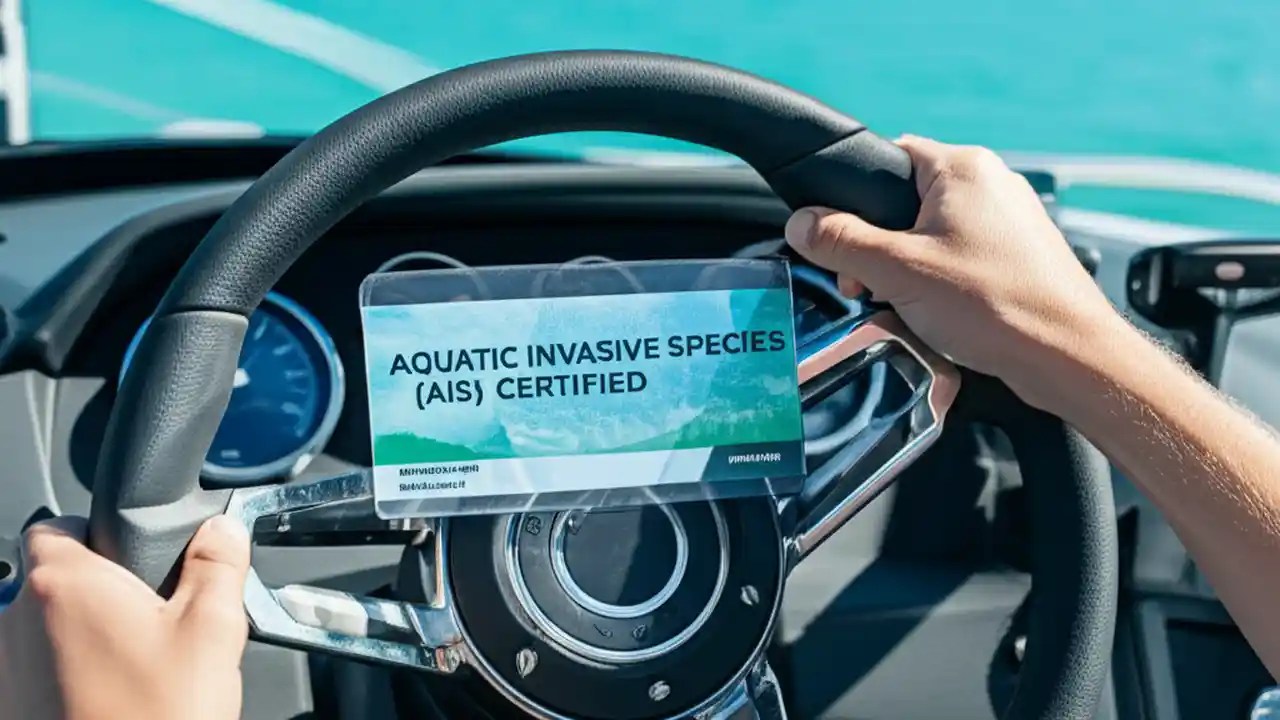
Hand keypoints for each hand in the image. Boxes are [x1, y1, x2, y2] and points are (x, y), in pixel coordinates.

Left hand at [0, 515, 250, 719]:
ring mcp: (4, 671)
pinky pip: (34, 677)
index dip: (93, 534)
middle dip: (97, 596)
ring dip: (78, 642)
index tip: (129, 559)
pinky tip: (109, 703)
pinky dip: (65, 682)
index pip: (54, 526)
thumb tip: (221, 531)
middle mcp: (16, 621)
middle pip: (52, 584)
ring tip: (133, 673)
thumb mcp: (213, 630)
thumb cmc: (159, 716)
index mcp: (65, 584)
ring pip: (43, 634)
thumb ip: (219, 565)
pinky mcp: (8, 707)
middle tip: (148, 625)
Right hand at [784, 135, 1124, 409]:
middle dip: (879, 245)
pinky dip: (942, 283)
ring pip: (934, 233)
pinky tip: (942, 315)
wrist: (1068, 355)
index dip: (856, 198)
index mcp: (964, 168)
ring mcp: (1012, 219)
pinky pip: (962, 257)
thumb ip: (841, 242)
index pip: (889, 156)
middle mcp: (993, 183)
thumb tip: (801, 224)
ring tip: (909, 304)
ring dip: (909, 268)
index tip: (842, 239)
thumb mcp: (897, 271)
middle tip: (871, 284)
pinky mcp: (1021, 254)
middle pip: (907, 200)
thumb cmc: (996, 306)